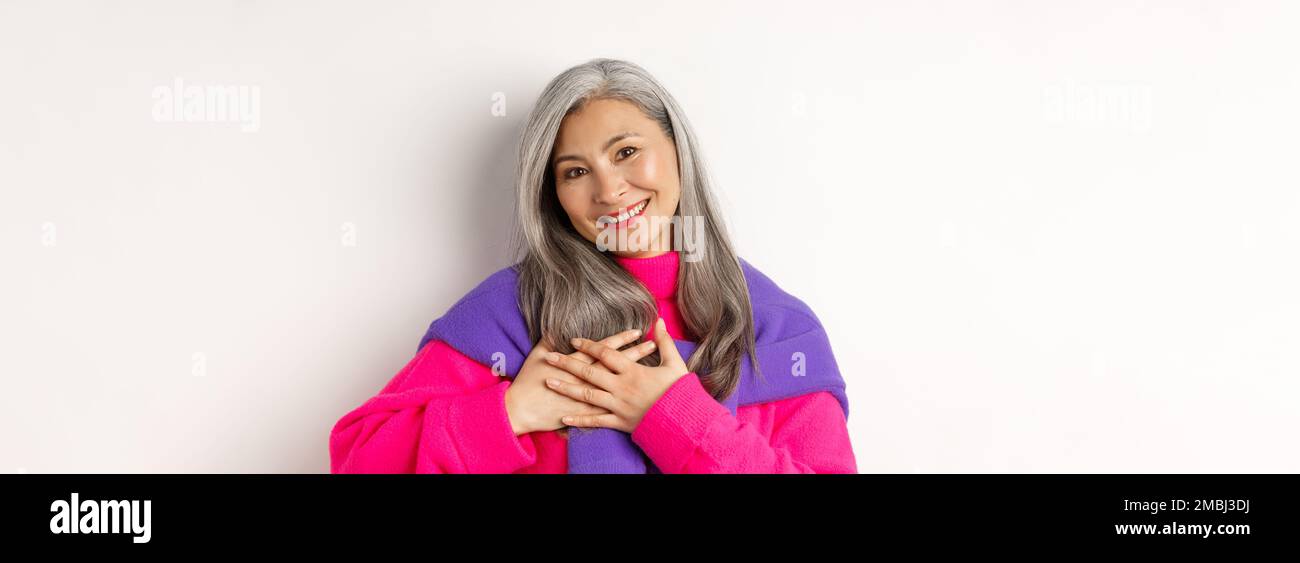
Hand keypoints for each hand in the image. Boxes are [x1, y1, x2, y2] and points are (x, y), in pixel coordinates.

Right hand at [504, 328, 658, 435]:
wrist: (521, 409)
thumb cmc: (528, 381)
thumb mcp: (537, 356)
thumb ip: (549, 340)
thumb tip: (557, 326)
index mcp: (575, 364)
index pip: (603, 348)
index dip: (620, 339)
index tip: (636, 331)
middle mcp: (584, 380)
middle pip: (615, 365)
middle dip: (634, 354)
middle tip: (651, 344)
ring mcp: (586, 398)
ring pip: (616, 385)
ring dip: (633, 376)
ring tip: (650, 368)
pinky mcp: (584, 413)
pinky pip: (607, 409)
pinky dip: (622, 404)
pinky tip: (638, 401)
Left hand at [542, 317, 689, 433]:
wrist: (685, 422)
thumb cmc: (680, 392)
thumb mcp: (674, 364)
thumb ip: (664, 342)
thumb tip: (659, 321)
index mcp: (633, 371)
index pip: (606, 354)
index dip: (589, 345)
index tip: (574, 340)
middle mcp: (621, 387)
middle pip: (589, 372)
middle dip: (567, 364)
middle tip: (549, 358)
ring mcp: (618, 406)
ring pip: (587, 395)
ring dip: (567, 388)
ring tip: (549, 382)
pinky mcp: (620, 422)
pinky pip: (596, 421)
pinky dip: (579, 420)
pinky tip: (563, 419)